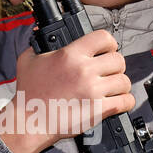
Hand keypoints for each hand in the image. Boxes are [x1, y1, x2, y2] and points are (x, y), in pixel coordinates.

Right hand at [0, 30, 133, 152]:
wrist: (29, 121)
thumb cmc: (28, 93)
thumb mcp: (28, 59)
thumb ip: (37, 43)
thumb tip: (41, 31)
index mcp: (70, 55)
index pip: (104, 38)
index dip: (109, 43)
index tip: (107, 49)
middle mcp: (84, 71)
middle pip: (118, 60)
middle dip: (116, 65)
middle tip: (109, 71)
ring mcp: (92, 91)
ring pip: (124, 81)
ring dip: (120, 84)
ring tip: (113, 88)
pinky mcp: (98, 110)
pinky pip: (125, 101)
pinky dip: (125, 102)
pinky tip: (118, 101)